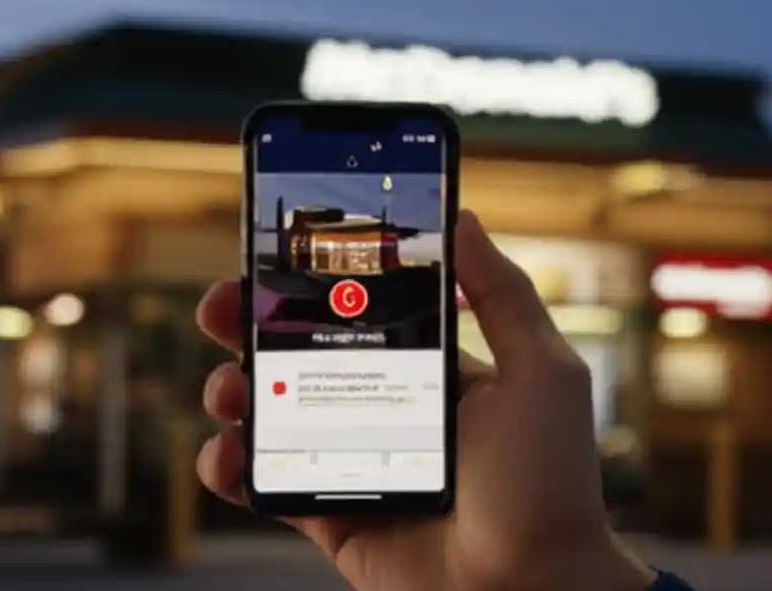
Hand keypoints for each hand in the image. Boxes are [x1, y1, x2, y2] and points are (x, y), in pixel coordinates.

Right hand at [195, 210, 656, 590]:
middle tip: (222, 308)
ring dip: (234, 390)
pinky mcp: (329, 514)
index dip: (309, 283)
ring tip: (230, 388)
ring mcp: (351, 460)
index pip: (355, 311)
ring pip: (271, 413)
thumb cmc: (550, 482)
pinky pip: (265, 485)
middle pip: (297, 355)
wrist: (534, 588)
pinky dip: (231, 466)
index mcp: (426, 369)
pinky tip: (227, 452)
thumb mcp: (541, 371)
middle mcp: (382, 408)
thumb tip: (462, 218)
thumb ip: (503, 294)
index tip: (273, 255)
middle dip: (249, 326)